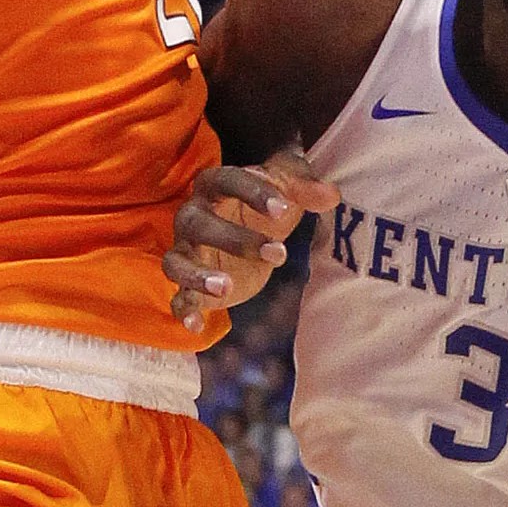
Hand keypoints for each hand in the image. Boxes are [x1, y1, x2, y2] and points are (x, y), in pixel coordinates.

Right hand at [164, 155, 341, 331]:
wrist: (251, 227)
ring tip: (226, 288)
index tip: (285, 209)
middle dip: (234, 239)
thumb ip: (306, 186)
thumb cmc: (267, 200)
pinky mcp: (189, 284)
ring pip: (176, 262)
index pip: (228, 180)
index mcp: (215, 184)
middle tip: (279, 254)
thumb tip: (331, 195)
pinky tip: (196, 326)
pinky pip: (177, 298)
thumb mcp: (288, 187)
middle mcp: (193, 216)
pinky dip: (183, 311)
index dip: (254, 194)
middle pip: (200, 224)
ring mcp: (187, 251)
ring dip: (197, 275)